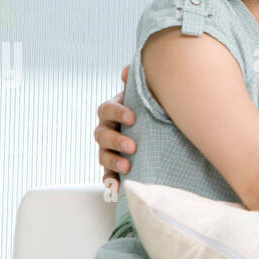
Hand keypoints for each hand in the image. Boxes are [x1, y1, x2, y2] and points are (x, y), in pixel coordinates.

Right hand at [97, 65, 138, 184]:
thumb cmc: (149, 112)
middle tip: (132, 146)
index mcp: (112, 111)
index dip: (117, 112)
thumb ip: (139, 84)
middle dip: (116, 140)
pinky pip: (107, 176)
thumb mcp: (146, 97)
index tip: (132, 117)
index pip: (107, 109)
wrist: (157, 133)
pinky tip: (117, 187)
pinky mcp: (113, 168)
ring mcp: (108, 150)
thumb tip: (128, 70)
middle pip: (101, 135)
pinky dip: (110, 182)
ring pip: (102, 155)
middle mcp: (106, 130)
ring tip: (127, 167)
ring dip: (113, 161)